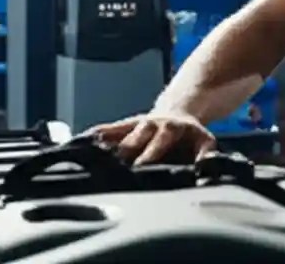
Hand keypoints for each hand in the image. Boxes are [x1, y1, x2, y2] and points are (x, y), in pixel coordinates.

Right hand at [86, 112, 217, 165]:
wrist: (177, 113)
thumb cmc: (190, 137)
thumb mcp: (205, 143)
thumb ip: (206, 156)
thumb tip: (204, 171)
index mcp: (170, 129)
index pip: (156, 145)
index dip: (147, 157)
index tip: (138, 170)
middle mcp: (149, 125)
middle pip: (132, 142)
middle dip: (122, 156)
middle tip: (111, 171)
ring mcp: (134, 124)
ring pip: (115, 135)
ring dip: (103, 147)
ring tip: (87, 159)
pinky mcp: (122, 126)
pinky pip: (105, 130)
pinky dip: (93, 137)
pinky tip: (78, 145)